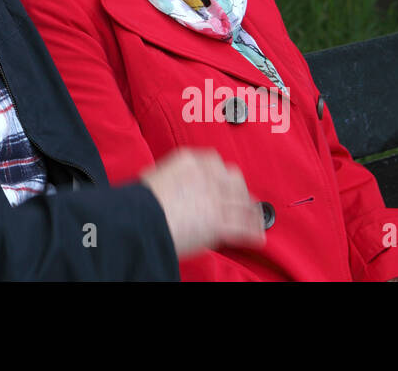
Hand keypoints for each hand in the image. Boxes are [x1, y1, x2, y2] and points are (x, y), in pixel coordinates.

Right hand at [138, 147, 265, 259]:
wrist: (141, 217)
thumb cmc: (140, 200)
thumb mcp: (154, 175)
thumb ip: (171, 177)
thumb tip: (172, 185)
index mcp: (189, 160)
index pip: (215, 162)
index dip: (223, 175)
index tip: (224, 181)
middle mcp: (207, 177)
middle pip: (234, 179)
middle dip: (239, 190)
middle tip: (240, 198)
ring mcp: (215, 199)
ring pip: (242, 204)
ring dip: (250, 211)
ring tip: (255, 217)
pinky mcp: (219, 223)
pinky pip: (242, 228)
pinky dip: (252, 233)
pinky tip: (257, 237)